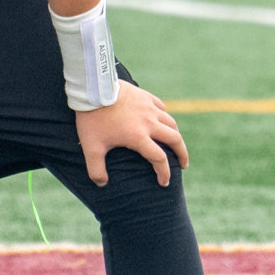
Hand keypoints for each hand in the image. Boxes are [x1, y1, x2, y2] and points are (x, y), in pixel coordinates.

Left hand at [75, 82, 189, 186]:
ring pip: (171, 123)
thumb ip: (96, 169)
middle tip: (183, 164)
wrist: (93, 90)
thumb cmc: (92, 119)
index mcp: (138, 137)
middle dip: (182, 154)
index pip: (159, 159)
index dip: (164, 173)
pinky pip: (162, 108)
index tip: (164, 182)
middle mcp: (149, 123)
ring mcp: (149, 108)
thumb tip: (101, 184)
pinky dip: (165, 118)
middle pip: (175, 139)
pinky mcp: (146, 96)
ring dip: (176, 135)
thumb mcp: (91, 148)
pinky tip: (163, 121)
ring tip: (175, 143)